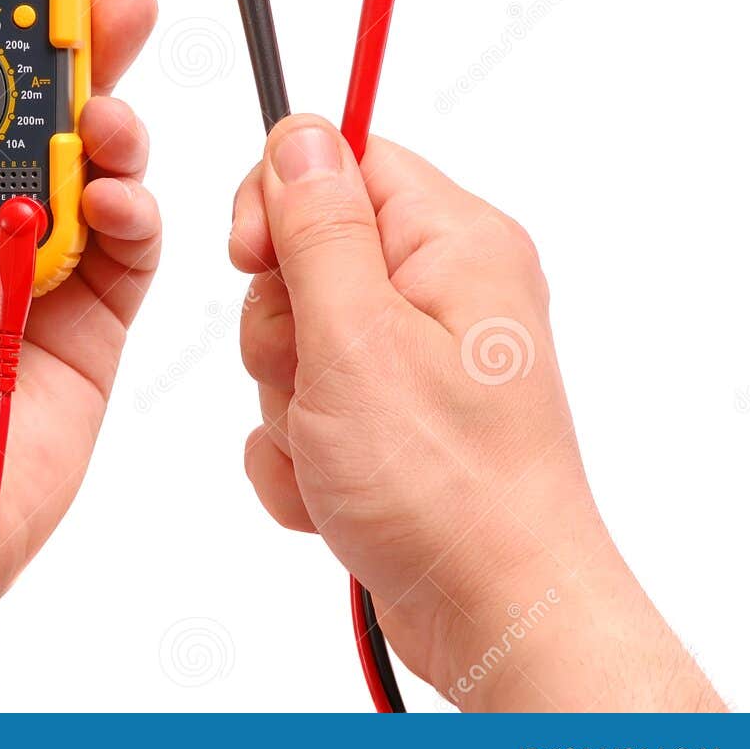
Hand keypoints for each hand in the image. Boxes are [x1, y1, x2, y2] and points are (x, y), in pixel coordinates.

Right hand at [230, 115, 720, 710]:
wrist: (496, 614)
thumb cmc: (446, 487)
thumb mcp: (358, 338)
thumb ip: (318, 227)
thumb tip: (299, 134)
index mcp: (454, 244)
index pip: (342, 160)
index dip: (278, 203)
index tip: (253, 261)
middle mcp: (444, 292)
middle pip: (303, 257)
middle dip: (280, 331)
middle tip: (321, 383)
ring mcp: (417, 361)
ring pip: (294, 340)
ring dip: (289, 403)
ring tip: (337, 451)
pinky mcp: (394, 420)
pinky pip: (306, 408)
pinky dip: (302, 453)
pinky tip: (335, 490)